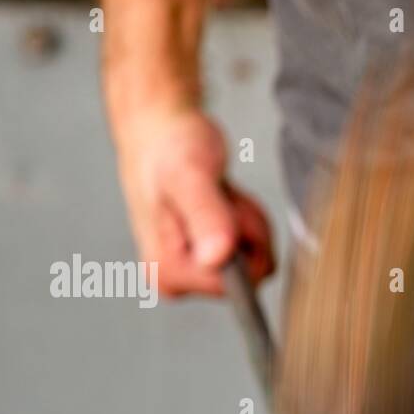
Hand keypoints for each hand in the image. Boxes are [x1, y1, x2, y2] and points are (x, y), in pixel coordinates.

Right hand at [112, 107, 273, 295]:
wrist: (160, 130)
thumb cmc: (168, 146)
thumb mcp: (190, 174)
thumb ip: (205, 215)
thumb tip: (217, 258)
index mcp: (167, 272)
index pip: (239, 282)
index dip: (245, 240)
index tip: (224, 204)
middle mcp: (174, 280)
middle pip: (249, 275)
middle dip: (248, 230)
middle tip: (223, 194)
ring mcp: (189, 272)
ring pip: (254, 261)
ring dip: (249, 222)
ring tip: (220, 193)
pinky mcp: (204, 261)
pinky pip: (252, 252)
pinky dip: (248, 222)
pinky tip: (223, 200)